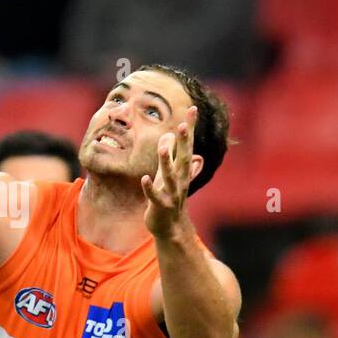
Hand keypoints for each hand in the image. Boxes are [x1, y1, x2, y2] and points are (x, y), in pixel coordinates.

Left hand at [141, 106, 197, 239]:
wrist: (170, 228)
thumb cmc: (169, 198)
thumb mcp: (170, 175)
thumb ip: (170, 155)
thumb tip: (169, 135)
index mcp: (183, 171)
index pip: (188, 146)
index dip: (190, 128)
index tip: (193, 109)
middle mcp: (181, 180)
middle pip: (184, 158)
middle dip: (184, 142)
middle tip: (183, 125)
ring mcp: (172, 194)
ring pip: (170, 176)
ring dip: (167, 162)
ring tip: (163, 147)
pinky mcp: (160, 206)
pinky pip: (154, 196)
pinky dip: (150, 188)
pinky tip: (144, 178)